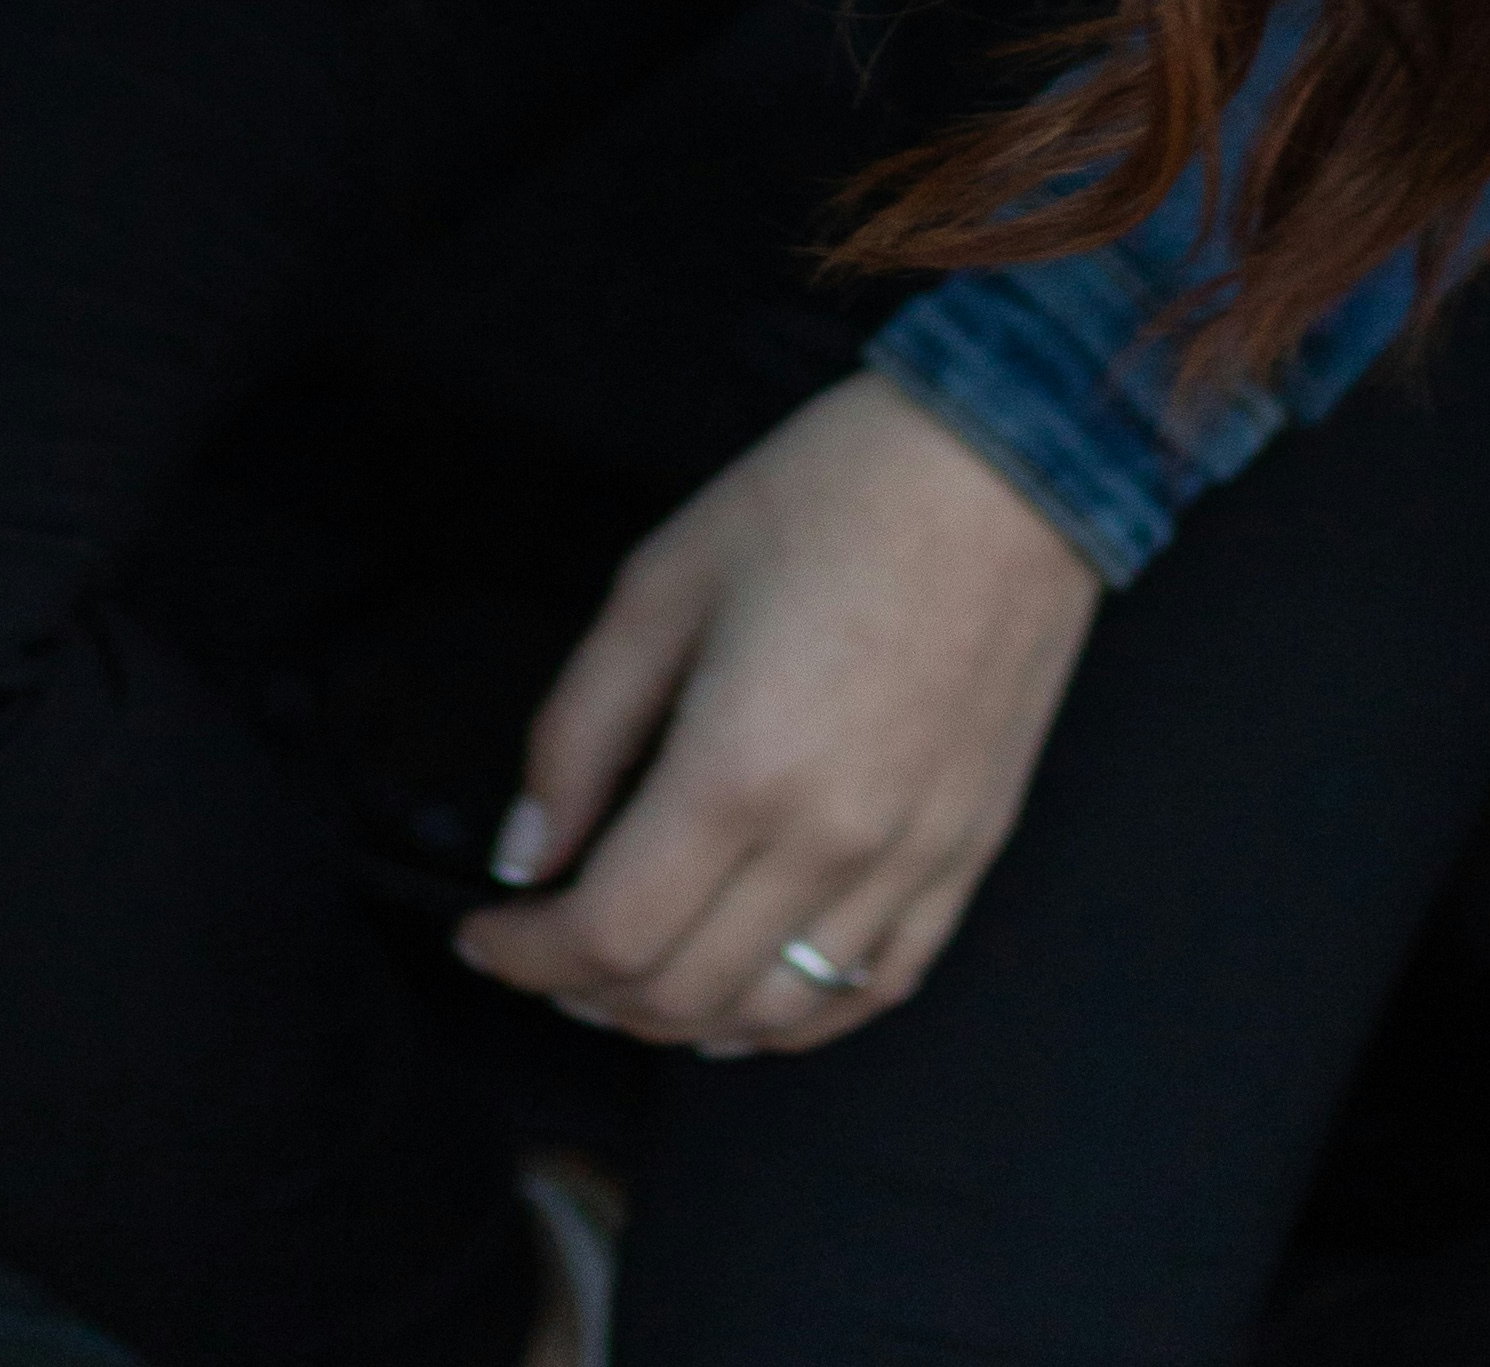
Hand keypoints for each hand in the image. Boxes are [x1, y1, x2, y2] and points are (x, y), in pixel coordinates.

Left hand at [452, 369, 1098, 1055]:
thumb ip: (579, 729)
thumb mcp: (663, 582)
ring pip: (776, 1015)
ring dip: (682, 1020)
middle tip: (541, 951)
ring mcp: (910, 863)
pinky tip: (745, 999)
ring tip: (625, 981)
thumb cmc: (826, 496)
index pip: (609, 933)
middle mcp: (828, 843)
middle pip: (681, 992)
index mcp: (739, 768)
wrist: (1006, 468)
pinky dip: (797, 1021)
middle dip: (584, 992)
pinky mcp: (966, 857)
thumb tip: (527, 852)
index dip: (527, 955)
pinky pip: (875, 990)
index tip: (483, 935)